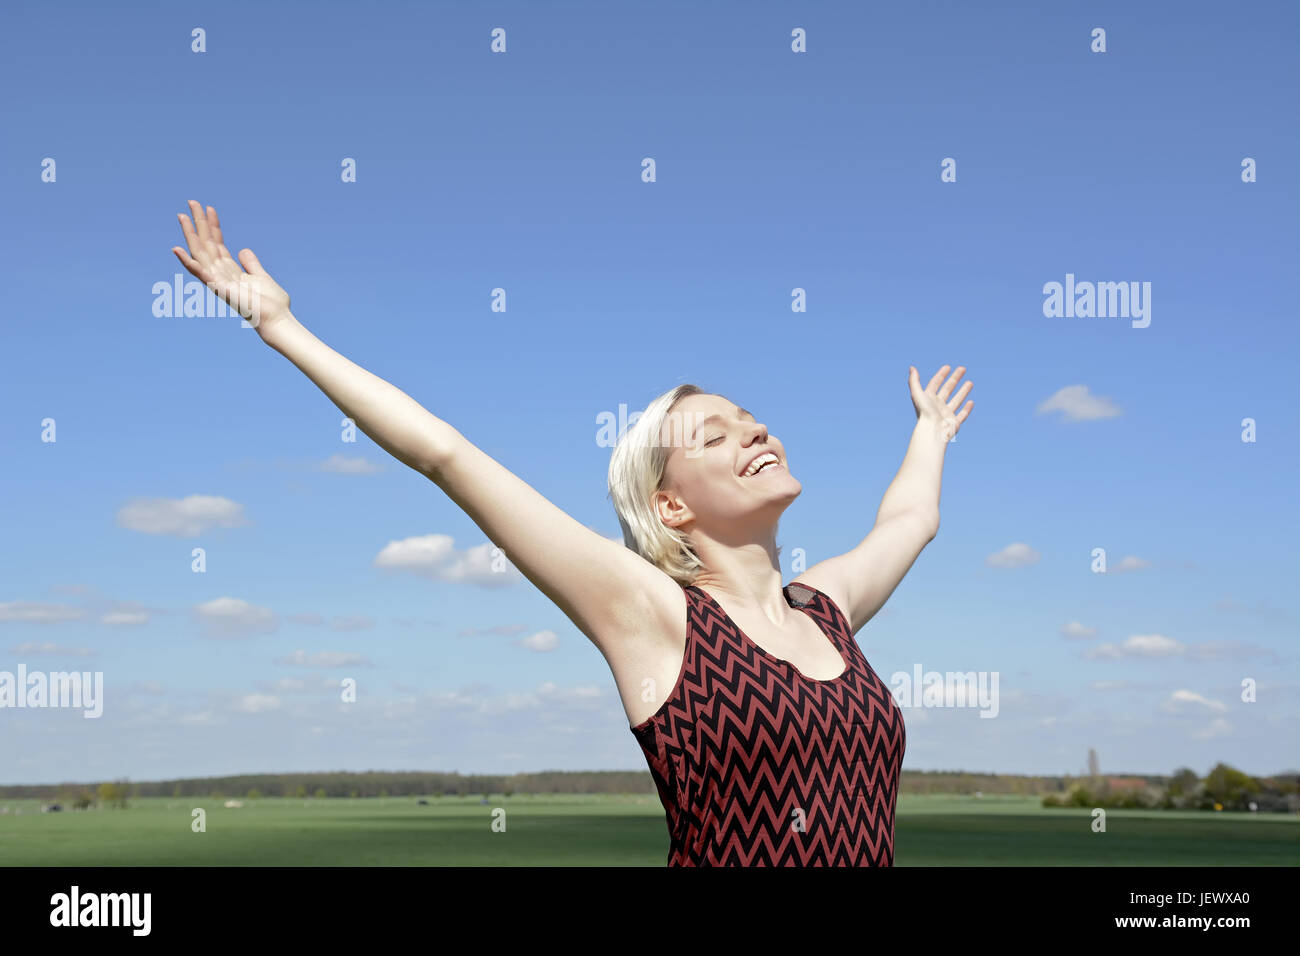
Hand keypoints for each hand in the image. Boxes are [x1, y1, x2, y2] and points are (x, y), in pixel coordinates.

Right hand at [171, 199, 291, 334]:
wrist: (276, 320)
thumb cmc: (272, 304)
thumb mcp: (261, 277)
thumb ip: (251, 263)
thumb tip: (243, 250)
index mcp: (231, 271)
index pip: (217, 244)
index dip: (213, 226)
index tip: (209, 208)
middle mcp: (221, 274)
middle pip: (206, 243)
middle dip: (199, 223)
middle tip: (192, 201)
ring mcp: (218, 281)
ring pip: (200, 253)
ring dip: (190, 234)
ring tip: (182, 215)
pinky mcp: (219, 288)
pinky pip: (200, 273)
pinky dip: (188, 262)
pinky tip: (177, 249)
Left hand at [909, 364, 972, 441]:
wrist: (932, 431)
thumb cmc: (924, 413)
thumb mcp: (917, 394)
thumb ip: (914, 381)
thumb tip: (912, 368)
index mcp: (928, 399)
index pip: (935, 384)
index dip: (941, 375)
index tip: (948, 367)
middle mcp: (937, 406)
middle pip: (947, 389)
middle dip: (955, 379)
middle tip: (963, 369)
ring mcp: (946, 414)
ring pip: (956, 400)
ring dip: (963, 391)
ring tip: (970, 382)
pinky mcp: (954, 423)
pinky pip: (962, 415)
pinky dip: (967, 409)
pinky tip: (971, 402)